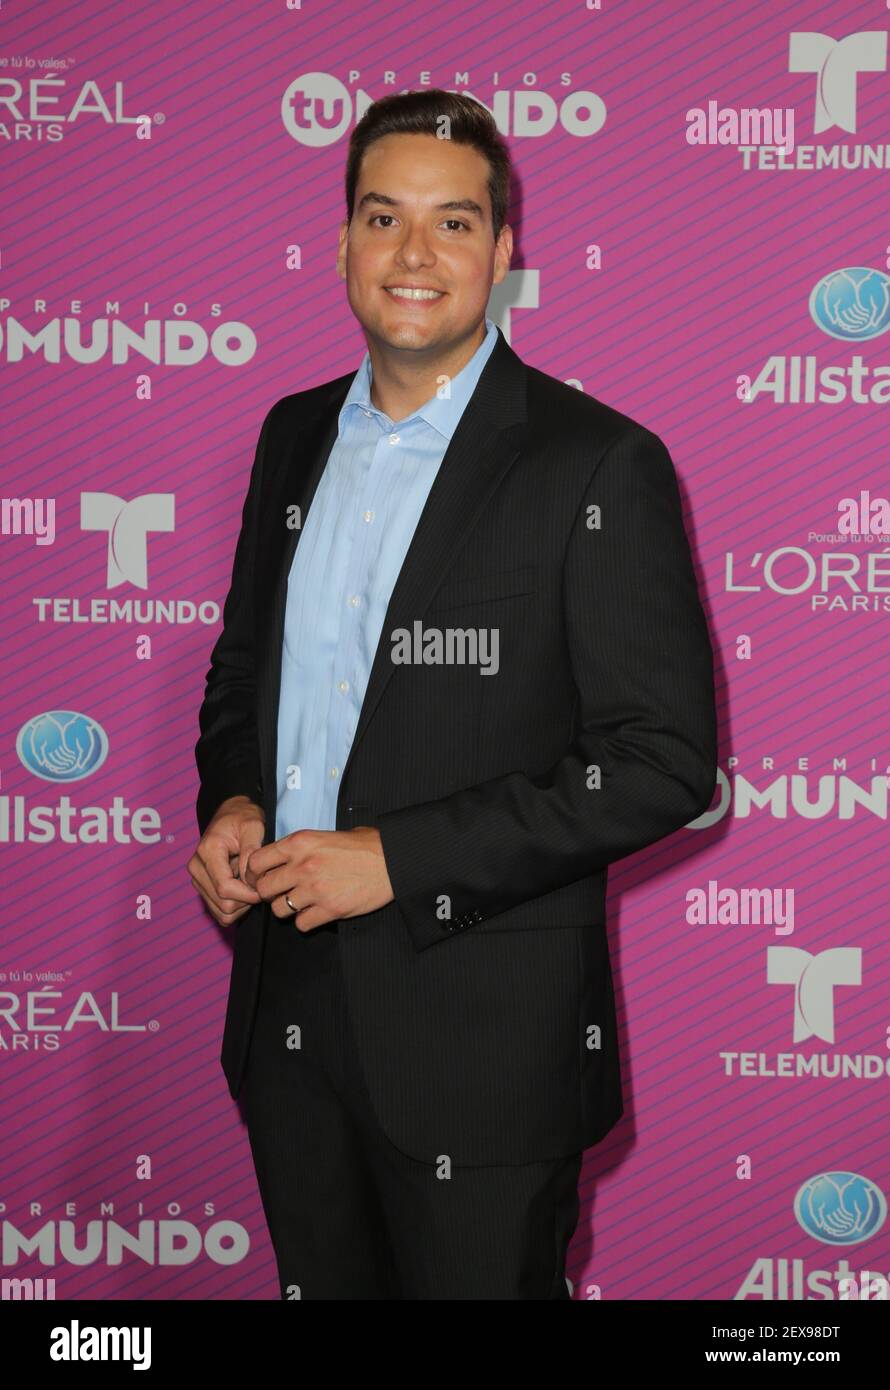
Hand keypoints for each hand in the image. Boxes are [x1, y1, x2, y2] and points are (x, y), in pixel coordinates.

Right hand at [188, 796, 265, 926]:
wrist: (231, 813)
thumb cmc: (243, 817)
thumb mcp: (254, 826)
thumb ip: (252, 852)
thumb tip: (251, 879)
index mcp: (207, 851)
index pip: (225, 888)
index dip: (248, 894)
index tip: (264, 887)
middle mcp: (196, 867)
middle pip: (223, 903)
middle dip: (246, 901)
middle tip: (260, 885)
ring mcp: (197, 879)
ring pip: (221, 912)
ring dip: (242, 906)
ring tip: (251, 885)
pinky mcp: (202, 887)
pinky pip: (220, 913)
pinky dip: (236, 908)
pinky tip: (244, 890)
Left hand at [244, 826, 393, 931]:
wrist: (392, 861)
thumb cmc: (364, 846)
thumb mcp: (327, 835)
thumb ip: (302, 847)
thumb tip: (283, 858)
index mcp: (299, 843)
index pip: (256, 861)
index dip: (254, 873)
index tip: (261, 877)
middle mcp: (302, 866)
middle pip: (263, 889)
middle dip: (269, 893)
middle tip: (281, 892)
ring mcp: (315, 889)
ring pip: (279, 909)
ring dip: (288, 908)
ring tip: (302, 902)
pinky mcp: (330, 909)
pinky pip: (301, 924)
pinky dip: (307, 921)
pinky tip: (317, 912)